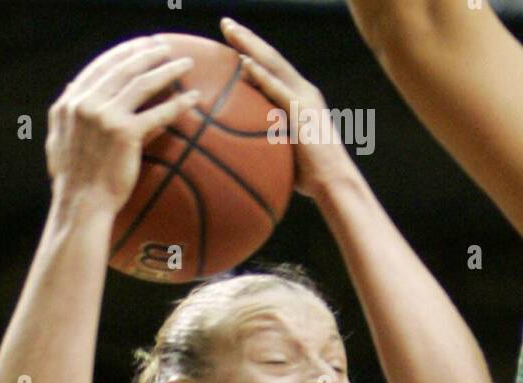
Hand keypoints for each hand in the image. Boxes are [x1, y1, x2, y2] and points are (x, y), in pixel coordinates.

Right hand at [46, 35, 199, 214]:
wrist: (81, 207)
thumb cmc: (73, 180)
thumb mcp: (59, 140)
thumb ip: (68, 113)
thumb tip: (71, 87)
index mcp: (69, 103)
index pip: (100, 66)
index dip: (124, 52)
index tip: (142, 45)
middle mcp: (85, 104)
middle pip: (124, 68)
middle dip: (149, 53)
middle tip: (167, 48)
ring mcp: (105, 118)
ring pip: (143, 82)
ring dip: (168, 69)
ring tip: (185, 63)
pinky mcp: (125, 134)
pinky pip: (158, 112)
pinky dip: (179, 103)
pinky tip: (193, 97)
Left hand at [220, 17, 352, 197]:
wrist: (334, 182)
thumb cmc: (308, 176)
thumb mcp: (284, 152)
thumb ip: (267, 142)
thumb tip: (242, 151)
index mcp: (298, 97)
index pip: (270, 68)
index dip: (251, 51)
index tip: (230, 39)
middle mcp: (302, 91)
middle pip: (270, 58)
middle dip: (247, 38)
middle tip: (225, 23)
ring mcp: (303, 98)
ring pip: (273, 65)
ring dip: (251, 46)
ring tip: (231, 31)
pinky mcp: (302, 111)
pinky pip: (278, 89)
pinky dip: (261, 75)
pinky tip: (245, 63)